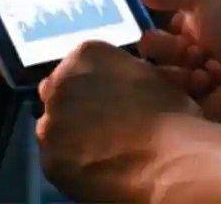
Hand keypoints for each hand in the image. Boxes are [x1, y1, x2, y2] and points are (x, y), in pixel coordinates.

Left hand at [35, 40, 204, 202]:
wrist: (169, 163)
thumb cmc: (172, 117)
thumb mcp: (152, 76)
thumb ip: (123, 73)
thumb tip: (116, 85)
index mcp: (88, 54)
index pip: (80, 65)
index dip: (98, 84)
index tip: (113, 99)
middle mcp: (61, 82)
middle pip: (61, 92)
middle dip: (77, 106)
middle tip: (105, 125)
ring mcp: (51, 120)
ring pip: (56, 125)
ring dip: (72, 134)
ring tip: (105, 150)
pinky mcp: (48, 157)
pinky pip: (56, 157)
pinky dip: (72, 162)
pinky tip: (98, 167)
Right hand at [127, 0, 220, 133]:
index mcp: (194, 23)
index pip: (153, 21)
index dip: (151, 21)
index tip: (152, 20)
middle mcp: (189, 51)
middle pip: (150, 48)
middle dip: (166, 47)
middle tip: (190, 49)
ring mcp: (189, 83)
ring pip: (156, 74)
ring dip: (180, 69)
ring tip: (207, 70)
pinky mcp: (188, 111)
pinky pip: (167, 98)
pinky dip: (189, 89)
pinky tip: (211, 87)